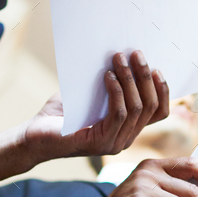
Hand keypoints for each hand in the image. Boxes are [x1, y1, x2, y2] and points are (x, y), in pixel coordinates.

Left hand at [24, 51, 168, 161]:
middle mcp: (126, 139)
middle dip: (145, 76)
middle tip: (136, 54)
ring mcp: (115, 143)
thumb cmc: (62, 113)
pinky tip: (107, 76)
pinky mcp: (100, 143)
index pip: (159, 112)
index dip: (163, 90)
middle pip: (150, 107)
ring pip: (136, 108)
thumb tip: (124, 54)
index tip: (156, 67)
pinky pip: (119, 113)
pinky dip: (116, 91)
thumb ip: (112, 82)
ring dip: (130, 79)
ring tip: (118, 58)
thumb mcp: (92, 94)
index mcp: (128, 129)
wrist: (35, 135)